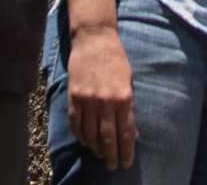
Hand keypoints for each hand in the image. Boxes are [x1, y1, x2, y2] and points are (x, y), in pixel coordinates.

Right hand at [67, 22, 136, 168]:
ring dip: (96, 148)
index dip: (126, 151)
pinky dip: (80, 136)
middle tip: (112, 166)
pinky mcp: (74, 96)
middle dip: (111, 156)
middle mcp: (106, 101)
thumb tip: (132, 133)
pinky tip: (85, 142)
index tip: (126, 163)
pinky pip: (76, 124)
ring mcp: (88, 99)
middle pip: (108, 138)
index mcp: (124, 97)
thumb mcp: (129, 81)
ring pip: (90, 134)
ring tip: (100, 155)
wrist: (94, 39)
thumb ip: (129, 107)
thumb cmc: (116, 60)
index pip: (126, 132)